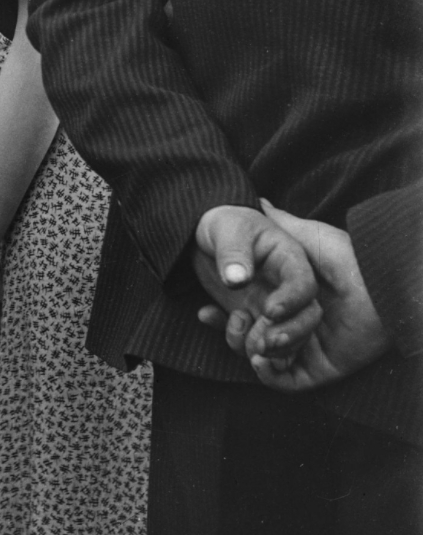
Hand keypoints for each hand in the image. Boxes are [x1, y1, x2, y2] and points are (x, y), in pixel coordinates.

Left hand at [194, 204, 321, 362]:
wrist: (204, 234)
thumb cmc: (224, 223)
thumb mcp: (228, 229)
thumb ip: (234, 252)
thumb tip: (237, 280)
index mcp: (289, 259)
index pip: (304, 285)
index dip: (292, 302)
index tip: (269, 310)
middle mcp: (286, 288)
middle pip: (305, 320)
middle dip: (288, 337)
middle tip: (263, 343)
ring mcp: (270, 305)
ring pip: (283, 338)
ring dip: (265, 348)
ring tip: (240, 335)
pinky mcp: (251, 317)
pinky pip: (252, 339)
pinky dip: (235, 339)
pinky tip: (207, 315)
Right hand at [242, 201, 389, 390]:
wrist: (378, 285)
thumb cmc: (344, 256)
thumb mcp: (305, 235)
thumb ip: (279, 223)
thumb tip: (257, 202)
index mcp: (286, 299)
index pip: (247, 309)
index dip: (223, 309)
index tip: (205, 308)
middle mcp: (293, 324)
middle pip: (250, 334)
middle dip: (230, 331)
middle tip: (225, 317)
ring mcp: (305, 347)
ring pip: (264, 357)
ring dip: (248, 348)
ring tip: (246, 330)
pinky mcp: (319, 369)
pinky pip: (286, 381)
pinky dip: (268, 374)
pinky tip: (259, 358)